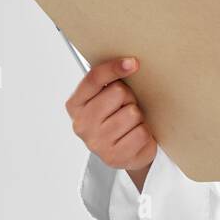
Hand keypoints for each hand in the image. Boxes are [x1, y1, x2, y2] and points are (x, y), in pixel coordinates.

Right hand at [65, 56, 158, 182]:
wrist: (127, 152)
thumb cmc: (117, 118)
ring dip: (138, 117)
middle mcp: (81, 124)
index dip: (114, 68)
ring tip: (131, 124)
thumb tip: (129, 62)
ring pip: (132, 112)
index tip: (132, 62)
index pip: (94, 79)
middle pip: (118, 92)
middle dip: (128, 97)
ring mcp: (96, 142)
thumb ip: (108, 81)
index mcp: (75, 105)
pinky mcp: (114, 156)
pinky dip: (144, 133)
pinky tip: (135, 137)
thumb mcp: (106, 97)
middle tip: (126, 107)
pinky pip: (141, 132)